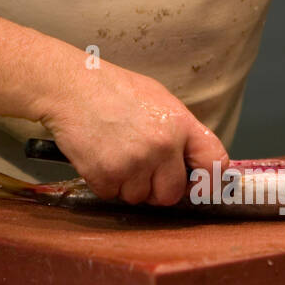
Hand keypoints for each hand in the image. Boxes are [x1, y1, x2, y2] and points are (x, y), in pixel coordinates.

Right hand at [41, 64, 228, 204]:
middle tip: (140, 169)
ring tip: (115, 154)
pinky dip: (104, 183)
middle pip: (171, 194)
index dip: (207, 181)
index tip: (196, 185)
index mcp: (181, 125)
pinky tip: (99, 156)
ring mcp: (134, 163)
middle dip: (156, 188)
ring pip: (139, 198)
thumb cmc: (114, 90)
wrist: (71, 87)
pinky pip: (112, 195)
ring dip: (127, 185)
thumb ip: (180, 133)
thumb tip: (193, 163)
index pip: (214, 164)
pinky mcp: (106, 174)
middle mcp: (162, 146)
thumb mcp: (159, 100)